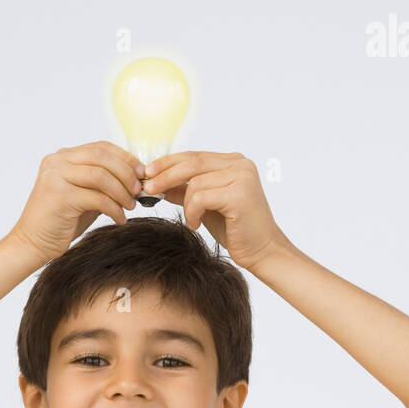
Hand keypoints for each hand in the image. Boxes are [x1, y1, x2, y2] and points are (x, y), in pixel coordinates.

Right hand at [8, 141, 144, 265]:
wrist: (32, 244)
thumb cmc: (59, 222)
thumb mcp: (84, 196)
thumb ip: (102, 184)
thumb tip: (134, 180)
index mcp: (62, 157)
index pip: (100, 147)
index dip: (125, 158)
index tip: (142, 173)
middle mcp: (57, 162)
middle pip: (102, 157)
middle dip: (126, 173)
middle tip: (138, 191)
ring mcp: (56, 178)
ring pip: (101, 175)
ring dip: (121, 191)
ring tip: (130, 206)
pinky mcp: (60, 197)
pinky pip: (97, 198)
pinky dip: (114, 209)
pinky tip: (120, 219)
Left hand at [143, 150, 288, 270]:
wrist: (261, 251)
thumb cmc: (236, 230)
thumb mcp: (205, 206)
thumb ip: (186, 191)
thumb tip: (158, 184)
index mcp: (233, 162)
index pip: (194, 156)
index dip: (168, 162)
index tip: (148, 172)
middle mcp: (240, 164)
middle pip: (191, 163)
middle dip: (165, 175)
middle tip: (147, 188)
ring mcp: (242, 177)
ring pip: (194, 182)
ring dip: (186, 205)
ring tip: (192, 221)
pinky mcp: (239, 194)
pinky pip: (200, 197)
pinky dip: (192, 212)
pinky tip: (197, 224)